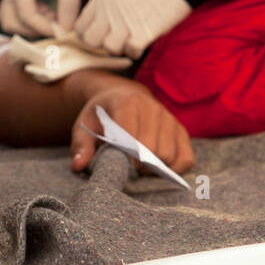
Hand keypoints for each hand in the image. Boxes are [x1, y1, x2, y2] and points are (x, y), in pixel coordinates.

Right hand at [0, 0, 92, 37]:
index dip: (44, 27)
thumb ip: (69, 4)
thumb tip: (67, 31)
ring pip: (12, 17)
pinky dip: (33, 16)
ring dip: (30, 25)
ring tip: (54, 18)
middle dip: (33, 29)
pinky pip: (19, 9)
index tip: (65, 31)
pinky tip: (52, 10)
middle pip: (10, 21)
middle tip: (58, 26)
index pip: (25, 16)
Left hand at [70, 79, 193, 175]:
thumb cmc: (102, 115)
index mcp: (127, 103)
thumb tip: (78, 166)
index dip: (125, 156)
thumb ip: (80, 145)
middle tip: (126, 168)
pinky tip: (157, 168)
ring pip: (169, 155)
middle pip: (153, 150)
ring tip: (139, 167)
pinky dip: (174, 169)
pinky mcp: (181, 130)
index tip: (116, 163)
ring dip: (155, 169)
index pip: (132, 137)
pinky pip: (186, 158)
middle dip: (138, 166)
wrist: (122, 96)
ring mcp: (170, 119)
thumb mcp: (84, 125)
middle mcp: (153, 108)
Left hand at [74, 0, 190, 57]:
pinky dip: (137, 50)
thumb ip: (108, 4)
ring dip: (121, 47)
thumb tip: (102, 25)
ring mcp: (125, 21)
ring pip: (110, 48)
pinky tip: (144, 41)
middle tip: (117, 39)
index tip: (101, 35)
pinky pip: (131, 51)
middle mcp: (108, 10)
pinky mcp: (144, 31)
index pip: (80, 26)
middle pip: (90, 40)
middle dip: (101, 44)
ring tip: (133, 38)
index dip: (89, 35)